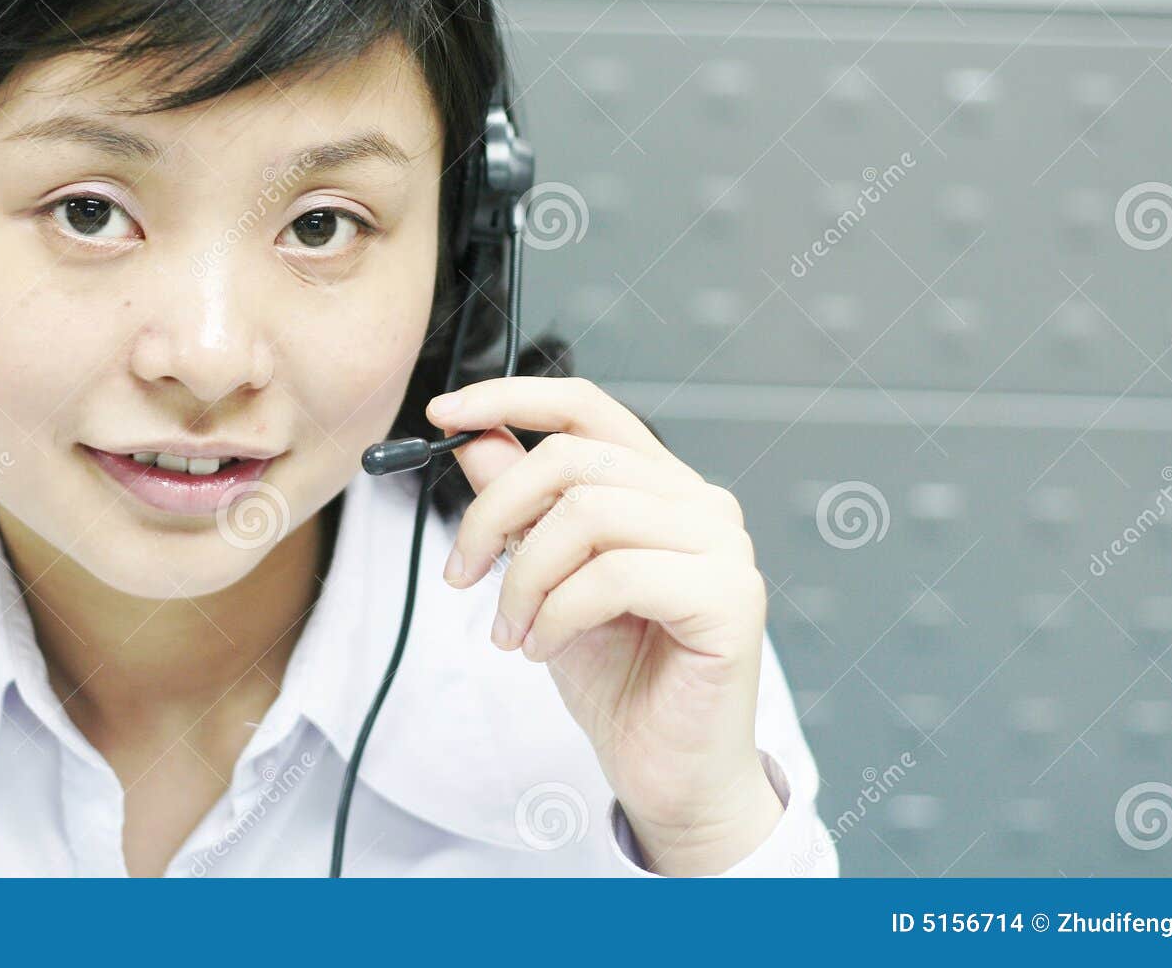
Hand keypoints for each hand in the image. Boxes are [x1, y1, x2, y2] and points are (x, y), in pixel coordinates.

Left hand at [426, 376, 782, 874]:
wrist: (667, 772)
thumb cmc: (619, 678)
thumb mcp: (543, 579)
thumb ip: (518, 506)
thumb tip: (473, 439)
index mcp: (659, 486)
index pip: (585, 407)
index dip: (509, 398)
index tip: (441, 415)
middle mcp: (700, 502)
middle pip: (573, 458)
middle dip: (494, 513)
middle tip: (460, 575)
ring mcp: (723, 546)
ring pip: (589, 514)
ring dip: (525, 578)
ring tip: (512, 631)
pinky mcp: (730, 598)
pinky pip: (616, 575)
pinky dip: (559, 614)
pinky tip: (543, 648)